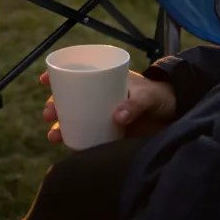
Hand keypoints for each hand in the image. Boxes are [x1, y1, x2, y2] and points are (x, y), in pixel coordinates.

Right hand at [40, 69, 176, 143]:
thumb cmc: (159, 97)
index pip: (77, 72)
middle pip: (70, 98)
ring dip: (61, 126)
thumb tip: (116, 117)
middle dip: (54, 105)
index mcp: (104, 79)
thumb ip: (134, 104)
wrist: (174, 115)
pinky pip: (87, 135)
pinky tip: (68, 146)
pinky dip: (76, 140)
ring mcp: (102, 114)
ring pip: (75, 118)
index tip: (45, 79)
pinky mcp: (108, 132)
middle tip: (49, 113)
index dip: (58, 75)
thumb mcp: (147, 96)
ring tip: (53, 135)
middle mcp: (98, 96)